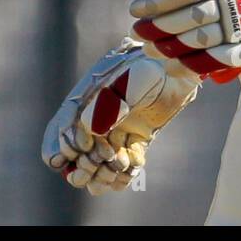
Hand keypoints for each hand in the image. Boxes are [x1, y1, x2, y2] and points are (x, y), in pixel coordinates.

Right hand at [41, 37, 200, 194]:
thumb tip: (89, 130)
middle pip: (75, 155)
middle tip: (105, 158)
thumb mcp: (135, 78)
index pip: (62, 128)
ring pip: (96, 166)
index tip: (85, 147)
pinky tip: (136, 164)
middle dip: (84, 166)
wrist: (178, 68)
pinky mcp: (134, 140)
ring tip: (121, 165)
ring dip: (103, 175)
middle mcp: (95, 118)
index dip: (66, 144)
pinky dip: (125, 174)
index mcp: (86, 99)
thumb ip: (111, 102)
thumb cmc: (153, 65)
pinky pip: (121, 167)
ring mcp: (114, 131)